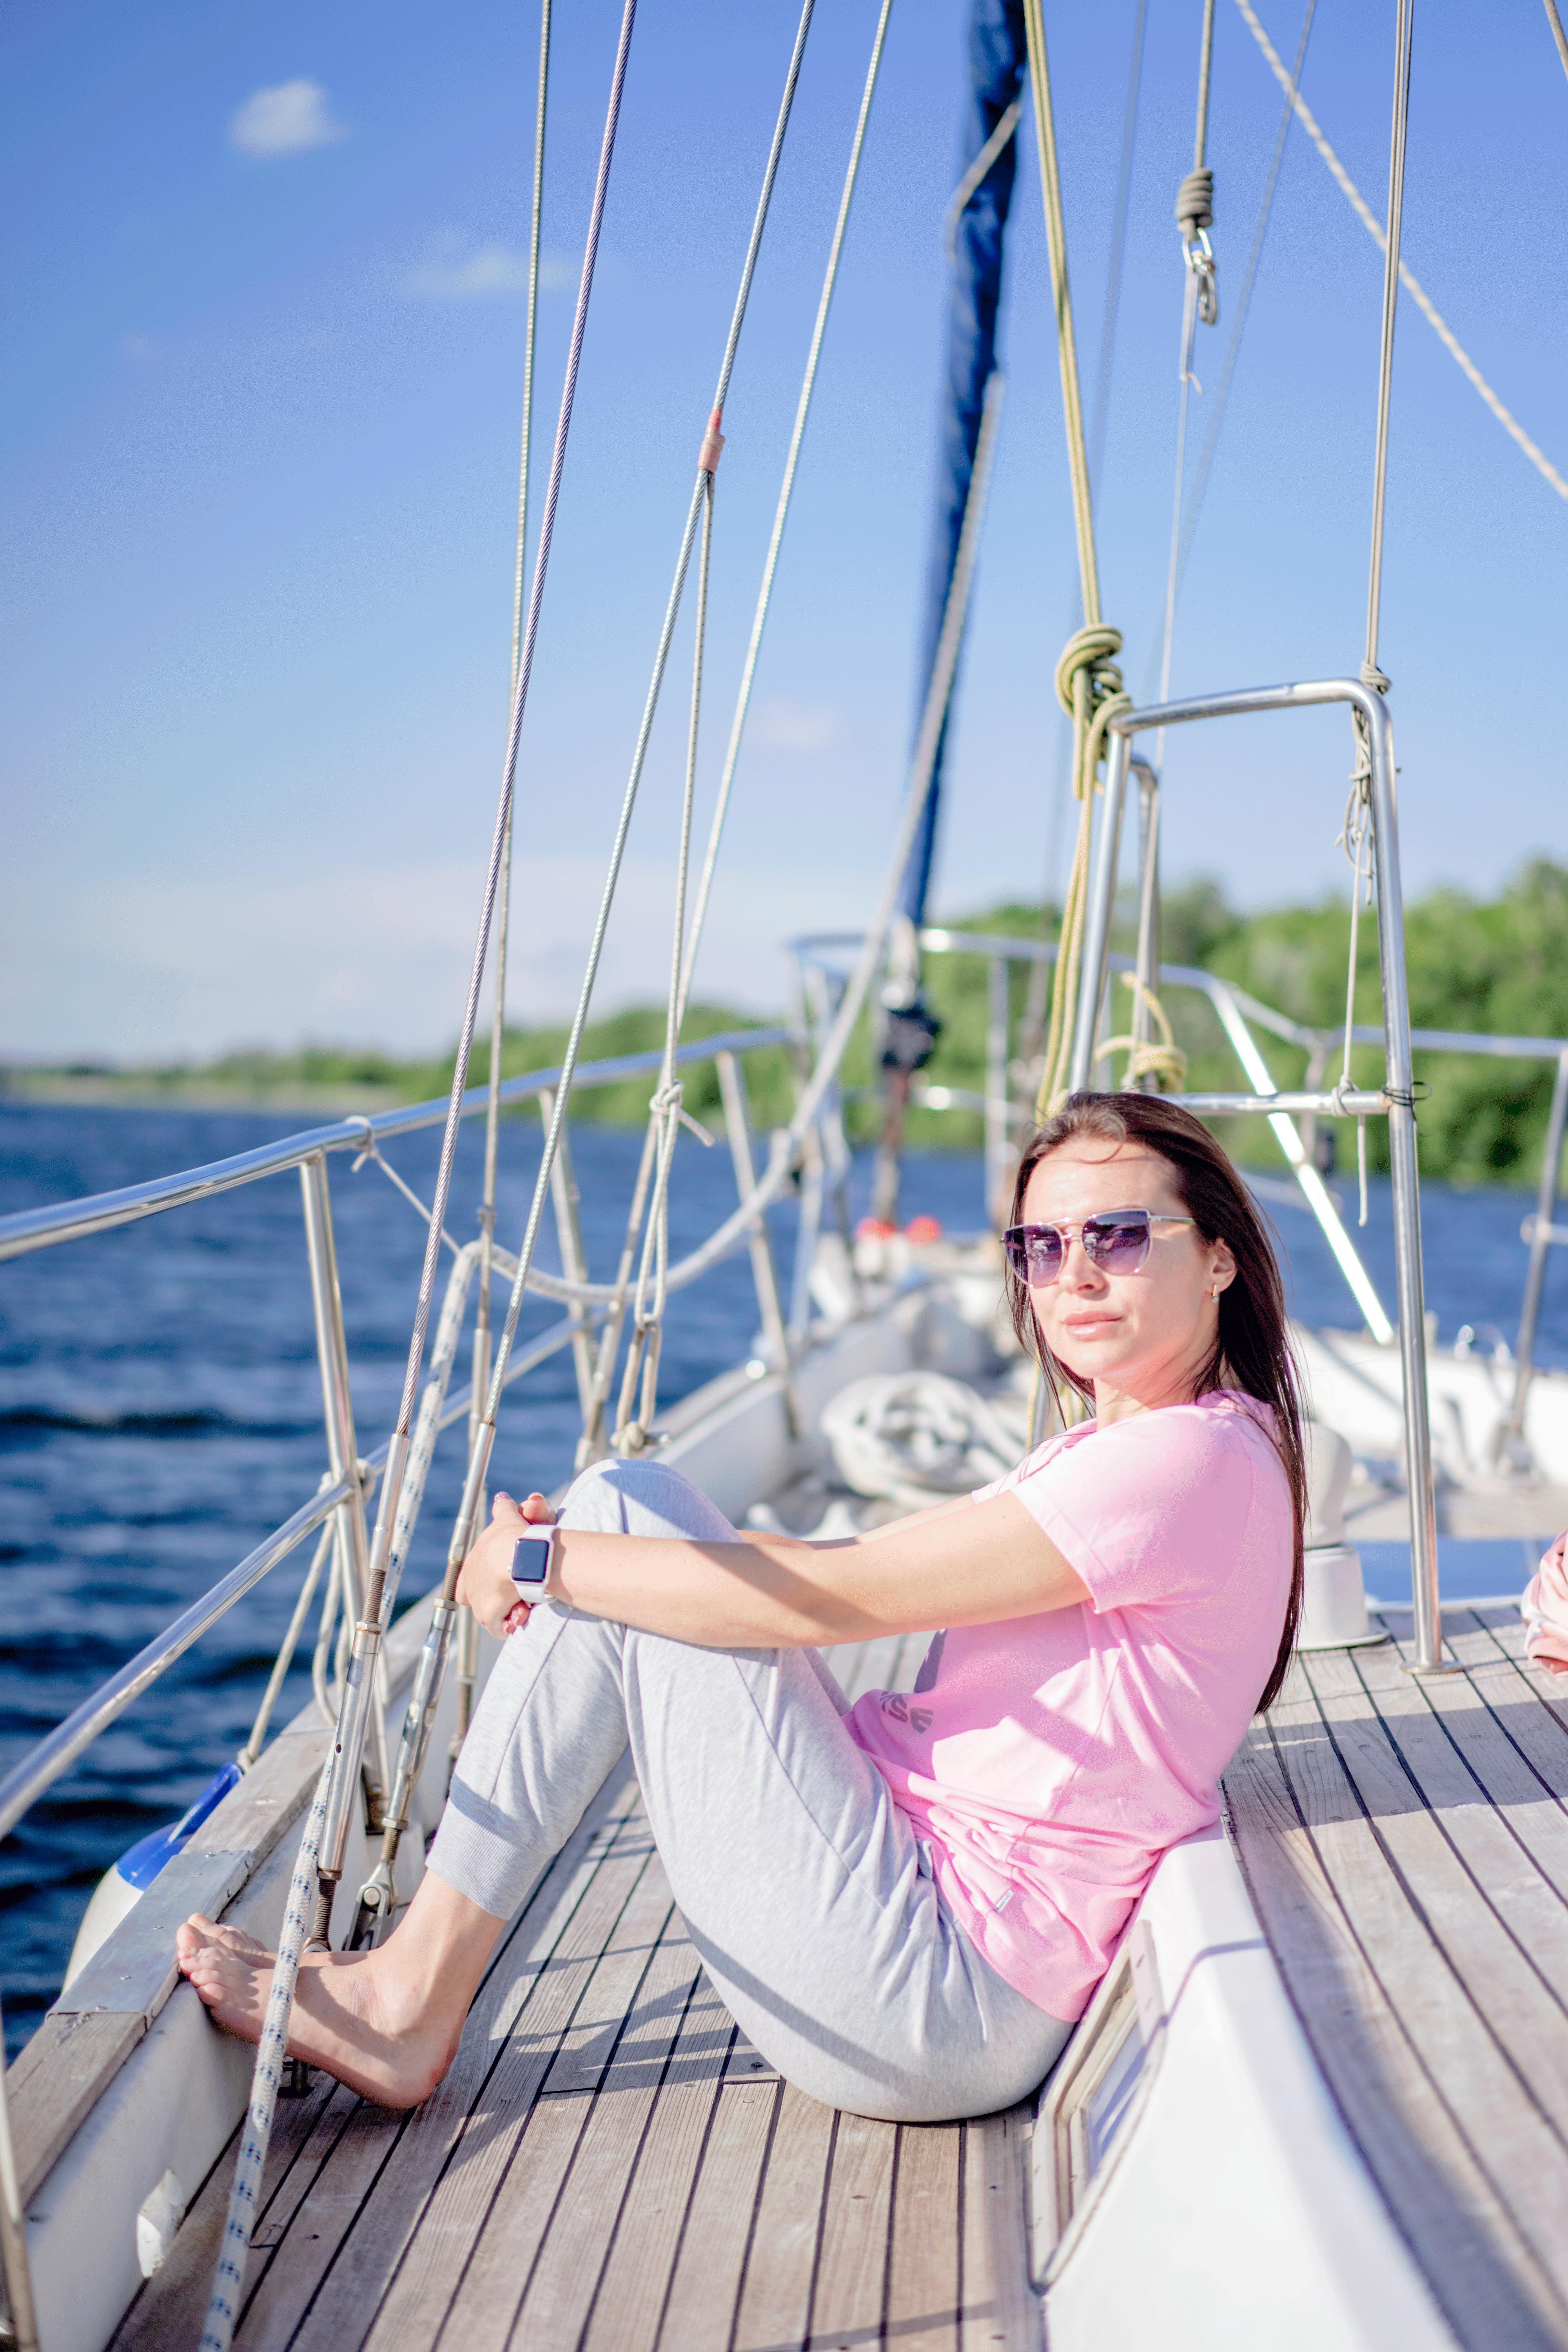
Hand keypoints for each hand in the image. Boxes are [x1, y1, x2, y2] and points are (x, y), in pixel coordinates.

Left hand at [458, 1490, 555, 1638]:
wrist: (520, 1554)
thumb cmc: (514, 1536)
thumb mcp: (507, 1517)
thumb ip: (503, 1509)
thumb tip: (502, 1498)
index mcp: (471, 1564)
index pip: (466, 1581)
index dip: (481, 1584)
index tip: (500, 1582)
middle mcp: (470, 1584)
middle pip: (479, 1600)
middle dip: (497, 1600)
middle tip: (516, 1594)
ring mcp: (478, 1601)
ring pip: (491, 1614)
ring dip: (507, 1612)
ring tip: (524, 1604)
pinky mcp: (489, 1614)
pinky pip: (500, 1627)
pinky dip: (510, 1625)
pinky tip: (522, 1615)